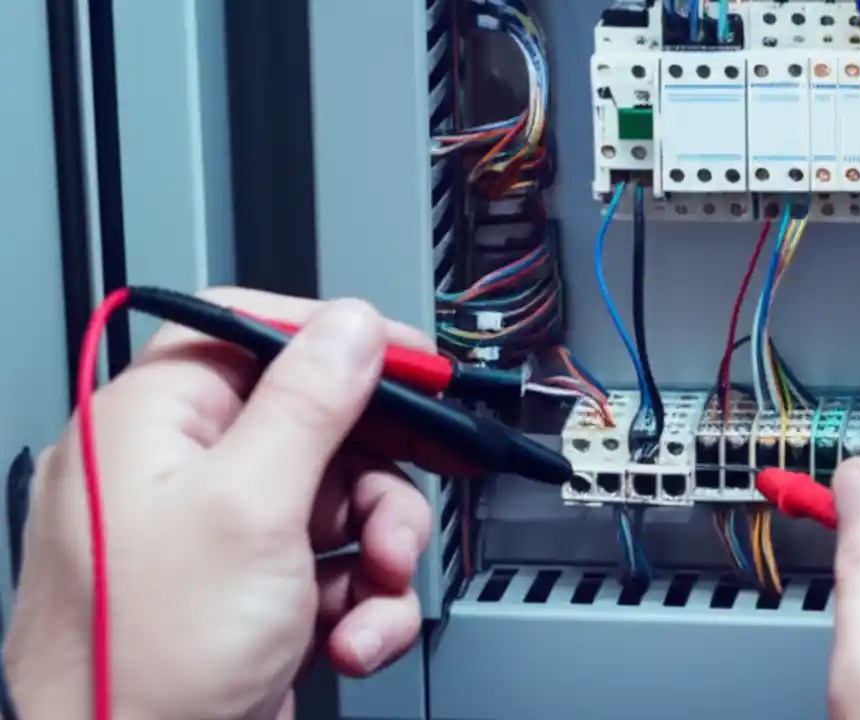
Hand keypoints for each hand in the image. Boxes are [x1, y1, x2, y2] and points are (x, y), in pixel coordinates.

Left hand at [5, 290, 441, 718]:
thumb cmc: (146, 662)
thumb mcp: (249, 508)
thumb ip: (308, 404)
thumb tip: (352, 325)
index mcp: (150, 426)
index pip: (254, 335)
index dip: (339, 342)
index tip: (412, 361)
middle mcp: (179, 474)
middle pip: (317, 426)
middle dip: (379, 474)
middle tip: (422, 488)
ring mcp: (218, 539)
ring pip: (340, 501)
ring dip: (381, 549)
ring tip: (379, 588)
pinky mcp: (251, 594)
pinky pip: (334, 566)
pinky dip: (362, 601)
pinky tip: (353, 635)